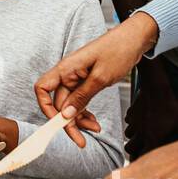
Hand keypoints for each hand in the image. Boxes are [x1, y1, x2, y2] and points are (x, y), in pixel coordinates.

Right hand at [35, 11, 159, 143]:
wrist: (134, 39)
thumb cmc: (118, 50)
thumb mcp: (101, 77)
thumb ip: (82, 96)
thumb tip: (66, 114)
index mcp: (66, 69)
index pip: (43, 89)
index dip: (46, 107)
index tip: (59, 123)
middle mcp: (68, 74)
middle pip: (59, 103)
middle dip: (70, 122)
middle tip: (81, 139)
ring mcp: (76, 78)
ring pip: (70, 104)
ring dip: (79, 119)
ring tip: (95, 128)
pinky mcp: (86, 81)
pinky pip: (80, 100)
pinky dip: (85, 111)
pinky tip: (94, 120)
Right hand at [124, 59, 177, 159]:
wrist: (156, 87)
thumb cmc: (170, 106)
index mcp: (152, 138)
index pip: (142, 156)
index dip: (142, 162)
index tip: (143, 164)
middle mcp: (140, 133)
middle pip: (130, 148)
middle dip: (134, 150)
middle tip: (140, 149)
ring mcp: (134, 122)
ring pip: (128, 134)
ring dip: (133, 136)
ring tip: (140, 134)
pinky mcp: (132, 112)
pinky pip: (129, 120)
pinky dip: (133, 122)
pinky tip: (140, 119)